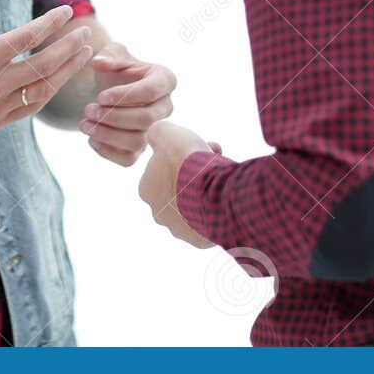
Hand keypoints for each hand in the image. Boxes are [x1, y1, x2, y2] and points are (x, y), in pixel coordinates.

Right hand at [0, 0, 94, 140]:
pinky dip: (47, 94)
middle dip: (69, 48)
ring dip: (66, 72)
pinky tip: (58, 82)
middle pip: (43, 65)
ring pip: (42, 90)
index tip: (66, 11)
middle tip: (86, 33)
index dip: (50, 23)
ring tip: (83, 56)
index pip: (26, 38)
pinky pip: (29, 108)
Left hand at [77, 42, 176, 166]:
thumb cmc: (117, 67)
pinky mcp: (141, 148)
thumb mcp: (113, 53)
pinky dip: (107, 152)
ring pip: (137, 142)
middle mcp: (165, 107)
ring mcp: (155, 130)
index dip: (125, 96)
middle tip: (88, 109)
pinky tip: (91, 139)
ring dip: (108, 135)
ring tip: (85, 124)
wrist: (111, 87)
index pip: (151, 91)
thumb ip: (108, 55)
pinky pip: (128, 159)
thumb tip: (99, 63)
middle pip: (146, 119)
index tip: (100, 96)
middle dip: (113, 116)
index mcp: (164, 79)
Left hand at [138, 120, 220, 247]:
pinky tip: (226, 195)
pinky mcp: (201, 241)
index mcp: (147, 190)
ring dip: (208, 189)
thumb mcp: (166, 132)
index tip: (198, 146)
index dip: (183, 153)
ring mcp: (181, 230)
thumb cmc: (187, 160)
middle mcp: (160, 213)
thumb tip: (156, 134)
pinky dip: (219, 206)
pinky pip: (211, 219)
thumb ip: (157, 132)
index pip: (164, 167)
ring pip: (196, 203)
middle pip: (181, 185)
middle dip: (196, 170)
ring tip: (223, 175)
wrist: (214, 192)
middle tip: (215, 156)